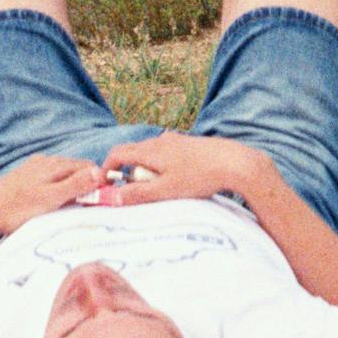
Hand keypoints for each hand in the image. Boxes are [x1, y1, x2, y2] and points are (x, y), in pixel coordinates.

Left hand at [0, 152, 100, 242]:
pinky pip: (50, 177)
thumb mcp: (51, 199)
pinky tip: (55, 198)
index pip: (87, 167)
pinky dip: (58, 186)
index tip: (106, 197)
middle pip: (76, 168)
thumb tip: (99, 171)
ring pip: (63, 173)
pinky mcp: (25, 176)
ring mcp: (34, 167)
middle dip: (87, 182)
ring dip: (73, 184)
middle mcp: (46, 161)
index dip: (99, 180)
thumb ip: (75, 185)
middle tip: (94, 204)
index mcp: (55, 165)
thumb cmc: (18, 209)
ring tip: (76, 204)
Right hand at [97, 131, 264, 205]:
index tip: (104, 186)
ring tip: (161, 192)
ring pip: (151, 156)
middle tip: (136, 195)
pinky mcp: (187, 145)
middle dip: (129, 174)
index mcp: (150, 149)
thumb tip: (111, 197)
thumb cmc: (198, 176)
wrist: (233, 162)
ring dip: (148, 173)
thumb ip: (137, 193)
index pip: (117, 153)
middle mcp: (160, 140)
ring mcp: (175, 141)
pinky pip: (166, 157)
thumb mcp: (164, 190)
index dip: (106, 169)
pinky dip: (162, 169)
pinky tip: (178, 182)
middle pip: (133, 154)